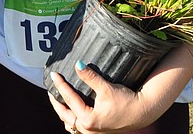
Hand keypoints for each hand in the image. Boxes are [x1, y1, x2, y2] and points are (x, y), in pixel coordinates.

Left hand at [47, 64, 162, 133]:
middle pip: (65, 115)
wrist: (142, 112)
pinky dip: (73, 119)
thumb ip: (91, 77)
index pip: (68, 99)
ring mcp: (92, 132)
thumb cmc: (126, 101)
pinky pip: (79, 128)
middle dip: (56, 102)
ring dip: (64, 113)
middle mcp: (87, 129)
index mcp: (88, 119)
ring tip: (59, 101)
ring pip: (71, 124)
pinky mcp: (98, 131)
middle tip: (50, 90)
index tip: (54, 75)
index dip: (60, 85)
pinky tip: (74, 111)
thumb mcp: (107, 88)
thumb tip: (78, 65)